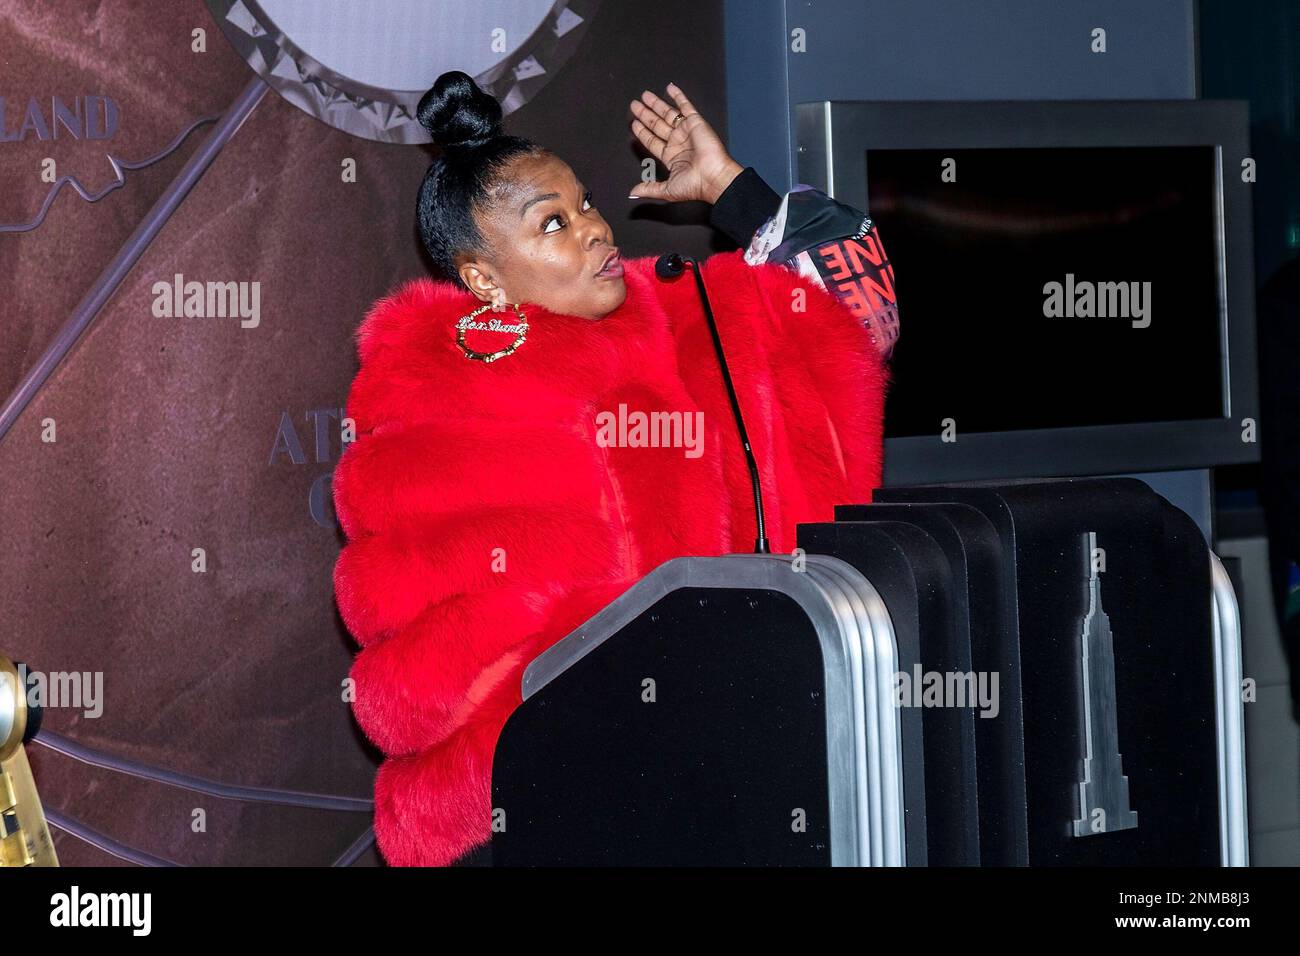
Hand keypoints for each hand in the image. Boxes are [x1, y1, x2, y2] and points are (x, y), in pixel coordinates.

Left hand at [628, 82, 742, 204]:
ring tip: (644, 96)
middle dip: (646, 114)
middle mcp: (678, 142)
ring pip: (668, 114)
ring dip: (656, 104)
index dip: (642, 132)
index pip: (652, 141)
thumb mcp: (666, 190)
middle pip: (657, 125)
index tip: (634, 124)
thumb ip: (649, 188)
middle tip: (635, 105)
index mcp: (671, 157)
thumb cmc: (694, 185)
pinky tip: (670, 87)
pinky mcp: (695, 122)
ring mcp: (686, 131)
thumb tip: (633, 191)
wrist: (713, 177)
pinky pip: (685, 106)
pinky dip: (678, 96)